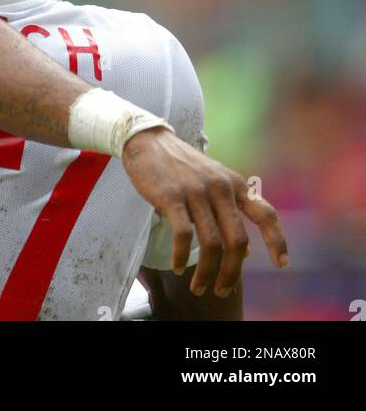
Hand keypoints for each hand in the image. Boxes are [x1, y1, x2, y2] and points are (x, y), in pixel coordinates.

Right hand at [122, 125, 287, 296]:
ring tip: (199, 287)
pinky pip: (183, 235)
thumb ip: (231, 212)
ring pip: (211, 244)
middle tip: (222, 290)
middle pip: (237, 240)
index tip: (282, 264)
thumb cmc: (183, 167)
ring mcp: (196, 191)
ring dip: (206, 273)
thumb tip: (246, 253)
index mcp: (235, 184)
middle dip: (231, 272)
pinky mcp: (172, 196)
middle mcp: (220, 187)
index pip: (265, 213)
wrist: (149, 141)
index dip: (277, 240)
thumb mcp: (214, 182)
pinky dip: (182, 257)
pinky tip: (178, 267)